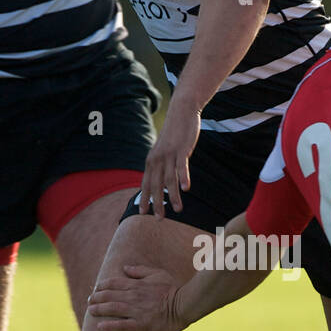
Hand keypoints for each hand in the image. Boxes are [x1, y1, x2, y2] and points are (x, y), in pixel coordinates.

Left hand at [88, 265, 183, 330]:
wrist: (184, 305)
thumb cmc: (172, 289)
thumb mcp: (157, 274)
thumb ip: (140, 270)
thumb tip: (125, 268)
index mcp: (137, 285)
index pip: (113, 283)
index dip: (101, 286)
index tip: (96, 289)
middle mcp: (133, 297)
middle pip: (109, 296)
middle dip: (96, 298)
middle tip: (89, 301)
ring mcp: (136, 311)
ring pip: (112, 309)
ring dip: (99, 310)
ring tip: (90, 311)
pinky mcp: (140, 325)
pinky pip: (121, 326)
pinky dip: (109, 326)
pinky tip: (100, 327)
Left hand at [139, 100, 200, 216]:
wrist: (181, 111)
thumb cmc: (174, 134)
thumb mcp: (164, 150)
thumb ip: (162, 165)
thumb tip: (161, 180)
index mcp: (151, 161)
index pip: (146, 184)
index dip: (145, 199)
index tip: (143, 214)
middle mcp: (157, 159)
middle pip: (156, 185)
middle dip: (157, 203)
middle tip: (159, 219)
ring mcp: (169, 155)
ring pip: (170, 179)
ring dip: (173, 196)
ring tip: (178, 210)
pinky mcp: (181, 149)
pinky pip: (182, 166)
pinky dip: (184, 177)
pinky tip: (186, 189)